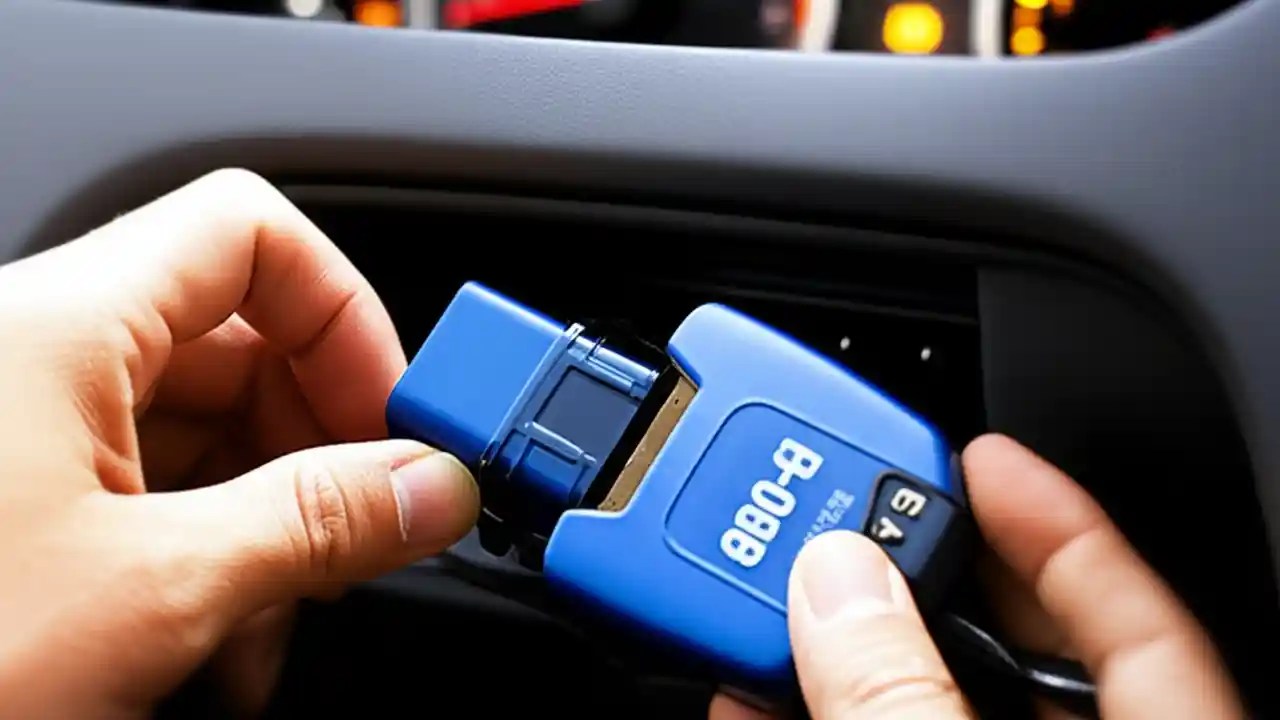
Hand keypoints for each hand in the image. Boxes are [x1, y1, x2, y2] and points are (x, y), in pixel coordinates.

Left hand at [0, 169, 479, 718]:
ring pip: (207, 434)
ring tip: (276, 623)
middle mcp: (40, 360)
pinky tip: (222, 644)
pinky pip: (158, 496)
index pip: (251, 236)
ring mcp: (28, 435)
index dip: (345, 316)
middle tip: (367, 529)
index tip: (397, 418)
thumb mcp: (153, 591)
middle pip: (241, 345)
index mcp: (60, 327)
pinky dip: (216, 560)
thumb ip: (318, 523)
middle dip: (319, 447)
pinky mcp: (25, 508)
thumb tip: (427, 487)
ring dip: (273, 526)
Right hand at [709, 434, 1245, 718]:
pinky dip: (810, 714)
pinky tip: (750, 694)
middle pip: (1002, 640)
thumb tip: (836, 585)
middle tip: (838, 510)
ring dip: (831, 648)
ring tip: (763, 595)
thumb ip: (905, 696)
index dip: (1054, 513)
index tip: (983, 453)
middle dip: (906, 566)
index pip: (1129, 605)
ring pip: (917, 697)